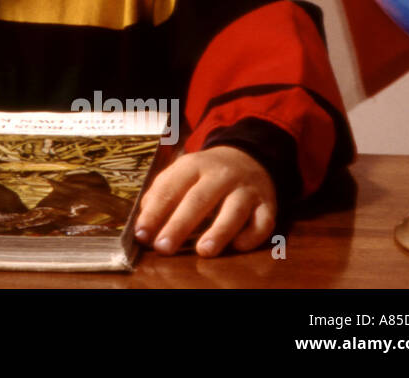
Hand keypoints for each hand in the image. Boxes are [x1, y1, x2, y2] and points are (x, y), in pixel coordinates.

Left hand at [134, 146, 275, 256]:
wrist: (247, 157)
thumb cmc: (206, 173)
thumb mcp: (181, 172)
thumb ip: (161, 192)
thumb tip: (144, 220)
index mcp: (193, 165)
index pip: (170, 188)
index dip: (154, 212)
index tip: (141, 234)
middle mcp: (220, 175)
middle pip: (199, 199)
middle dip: (179, 225)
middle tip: (163, 247)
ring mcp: (245, 189)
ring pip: (234, 210)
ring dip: (219, 232)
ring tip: (202, 251)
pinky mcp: (267, 203)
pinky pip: (263, 221)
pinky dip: (252, 235)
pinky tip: (238, 246)